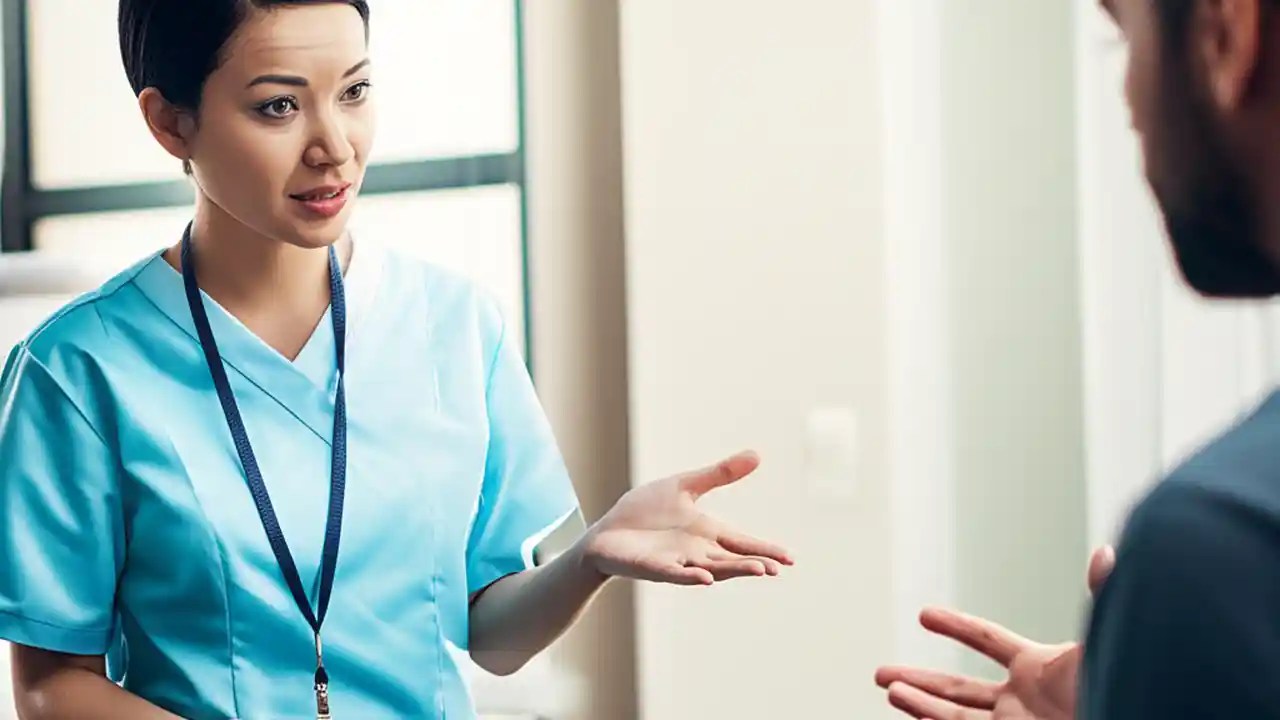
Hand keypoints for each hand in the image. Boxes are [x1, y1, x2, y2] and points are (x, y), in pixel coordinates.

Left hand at [580, 450, 793, 584]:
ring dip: (734, 570)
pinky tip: (708, 579)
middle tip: (778, 567)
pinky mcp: (654, 567)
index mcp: (706, 533)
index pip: (742, 543)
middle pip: (732, 559)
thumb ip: (718, 474)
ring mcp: (677, 561)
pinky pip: (676, 573)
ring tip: (760, 570)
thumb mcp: (685, 487)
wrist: (607, 532)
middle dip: (755, 563)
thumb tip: (757, 454)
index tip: (790, 558)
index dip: (765, 550)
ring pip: (711, 568)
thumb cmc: (645, 512)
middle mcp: (697, 551)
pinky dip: (692, 576)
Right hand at [874, 545, 1115, 719]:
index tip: (924, 615)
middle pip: (959, 688)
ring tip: (888, 688)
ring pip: (954, 716)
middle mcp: (1022, 702)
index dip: (957, 627)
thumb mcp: (1109, 642)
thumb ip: (1104, 597)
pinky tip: (910, 712)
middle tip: (882, 675)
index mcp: (1041, 669)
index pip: (989, 641)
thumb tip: (1108, 553)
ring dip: (919, 703)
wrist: (1135, 713)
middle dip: (920, 680)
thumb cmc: (1130, 685)